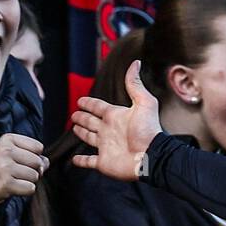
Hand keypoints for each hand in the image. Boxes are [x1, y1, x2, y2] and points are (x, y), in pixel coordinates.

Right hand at [0, 133, 47, 214]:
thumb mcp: (12, 156)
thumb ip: (32, 156)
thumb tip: (46, 163)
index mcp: (8, 140)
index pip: (38, 147)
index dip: (34, 157)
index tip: (20, 162)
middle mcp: (5, 150)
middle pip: (38, 162)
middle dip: (32, 171)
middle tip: (15, 173)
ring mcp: (5, 167)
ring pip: (35, 176)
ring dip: (27, 182)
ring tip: (12, 180)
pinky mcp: (6, 183)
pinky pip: (30, 188)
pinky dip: (24, 191)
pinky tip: (11, 188)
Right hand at [71, 59, 164, 180]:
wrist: (151, 157)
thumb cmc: (149, 131)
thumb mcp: (144, 103)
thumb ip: (135, 84)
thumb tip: (136, 63)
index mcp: (116, 116)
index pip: (98, 107)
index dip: (90, 103)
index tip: (81, 101)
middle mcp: (109, 130)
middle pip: (91, 122)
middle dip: (82, 117)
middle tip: (74, 114)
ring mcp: (105, 146)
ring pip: (89, 138)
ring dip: (82, 133)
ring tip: (75, 129)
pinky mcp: (103, 162)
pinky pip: (89, 161)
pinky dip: (81, 161)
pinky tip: (75, 160)